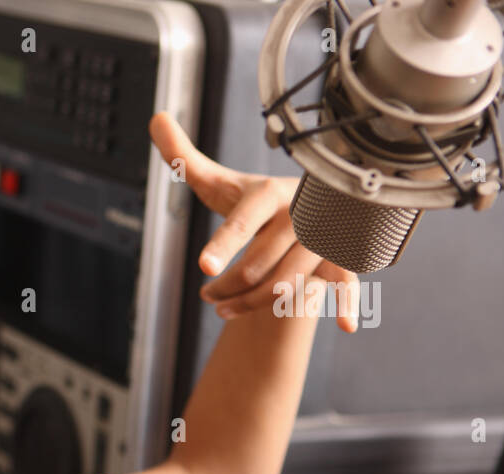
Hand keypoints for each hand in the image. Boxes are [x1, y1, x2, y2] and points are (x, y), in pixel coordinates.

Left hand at [149, 111, 359, 333]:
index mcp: (267, 194)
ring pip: (283, 286)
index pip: (241, 221)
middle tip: (205, 295)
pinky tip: (348, 325)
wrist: (309, 208)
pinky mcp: (340, 258)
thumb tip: (155, 118)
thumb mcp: (221, 181)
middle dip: (223, 288)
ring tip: (223, 309)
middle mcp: (297, 214)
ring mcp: (321, 238)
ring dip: (247, 305)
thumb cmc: (257, 200)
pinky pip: (347, 284)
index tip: (205, 266)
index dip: (223, 244)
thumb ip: (184, 157)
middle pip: (256, 266)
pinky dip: (348, 304)